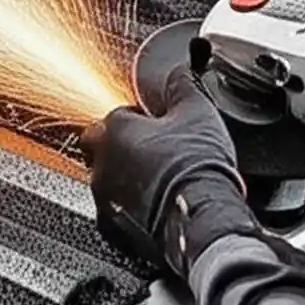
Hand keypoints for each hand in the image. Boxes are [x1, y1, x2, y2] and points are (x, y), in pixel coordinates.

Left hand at [80, 65, 260, 277]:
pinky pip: (117, 215)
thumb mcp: (197, 111)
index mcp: (113, 131)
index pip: (117, 115)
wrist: (203, 220)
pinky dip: (133, 211)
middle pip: (106, 149)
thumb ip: (181, 84)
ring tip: (164, 183)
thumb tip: (178, 73)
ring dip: (130, 180)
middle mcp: (100, 165)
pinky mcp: (113, 232)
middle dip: (128, 149)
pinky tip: (161, 208)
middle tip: (158, 153)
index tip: (160, 126)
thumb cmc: (196, 171)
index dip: (142, 119)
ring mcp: (104, 200)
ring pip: (110, 183)